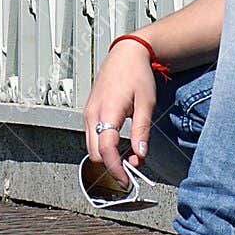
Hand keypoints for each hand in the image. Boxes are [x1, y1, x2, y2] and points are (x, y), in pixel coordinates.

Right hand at [81, 40, 156, 185]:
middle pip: (95, 153)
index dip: (116, 169)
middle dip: (112, 165)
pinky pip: (91, 136)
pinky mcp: (89, 112)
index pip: (106, 150)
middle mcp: (92, 114)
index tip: (126, 180)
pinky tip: (119, 145)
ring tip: (128, 156)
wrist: (125, 54)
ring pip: (91, 147)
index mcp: (107, 111)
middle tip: (133, 167)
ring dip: (107, 157)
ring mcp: (88, 113)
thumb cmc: (137, 75)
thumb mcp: (146, 103)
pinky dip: (103, 146)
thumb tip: (140, 155)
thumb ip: (142, 131)